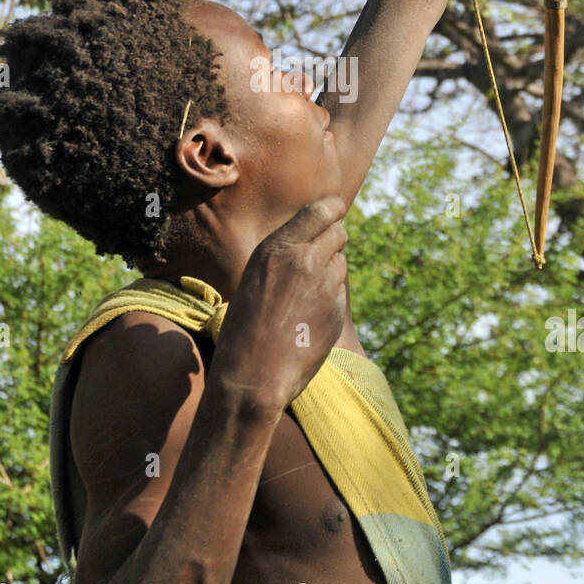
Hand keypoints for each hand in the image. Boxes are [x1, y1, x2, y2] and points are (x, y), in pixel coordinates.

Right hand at [213, 194, 348, 414]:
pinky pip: (339, 292)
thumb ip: (285, 257)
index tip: (334, 213)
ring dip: (331, 270)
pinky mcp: (337, 309)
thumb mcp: (255, 278)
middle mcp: (305, 259)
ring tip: (305, 294)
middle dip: (333, 239)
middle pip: (339, 232)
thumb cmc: (243, 328)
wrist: (253, 375)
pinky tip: (309, 317)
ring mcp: (325, 284)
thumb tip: (312, 244)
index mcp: (278, 247)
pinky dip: (330, 298)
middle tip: (319, 256)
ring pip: (341, 263)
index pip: (323, 209)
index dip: (332, 211)